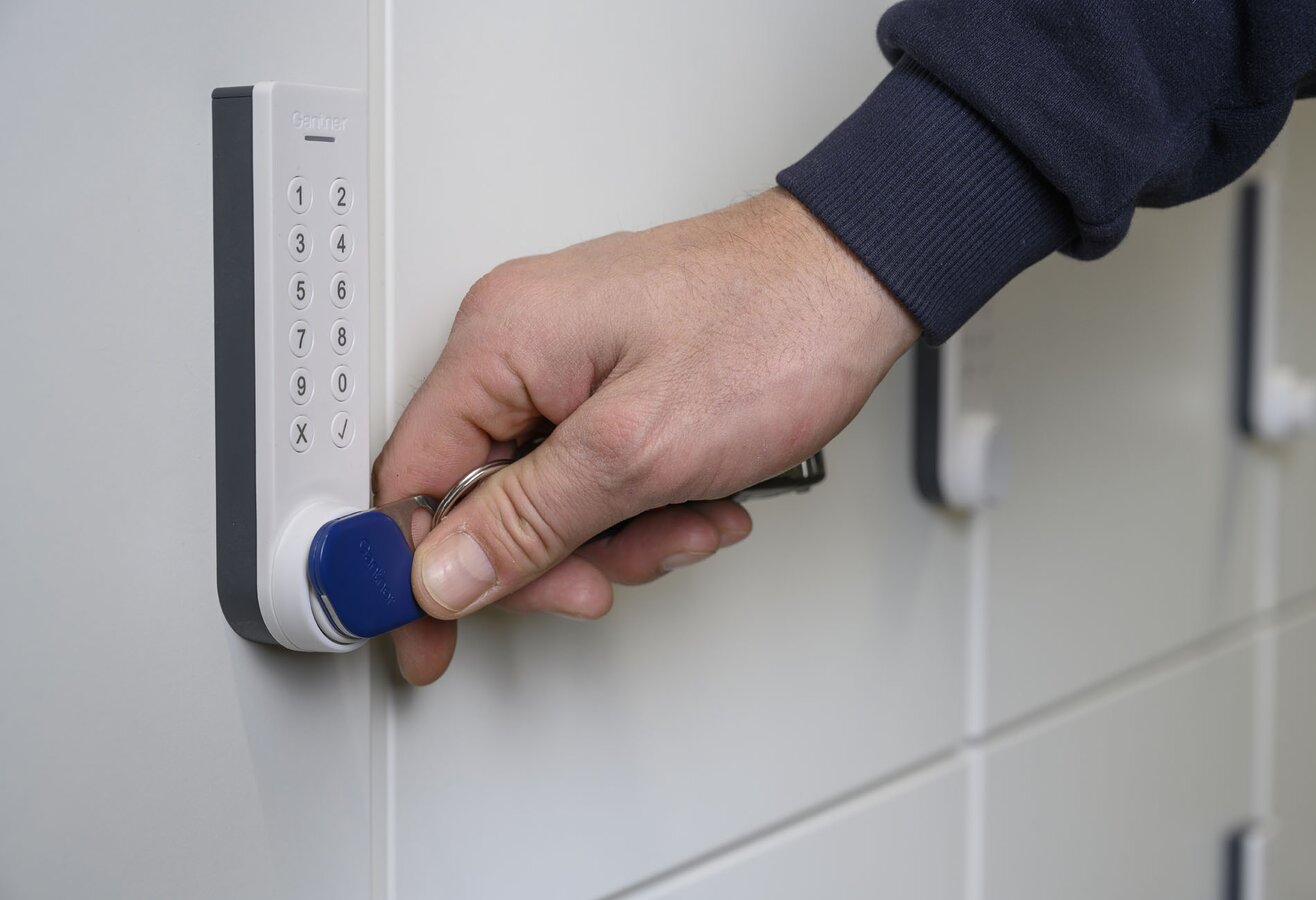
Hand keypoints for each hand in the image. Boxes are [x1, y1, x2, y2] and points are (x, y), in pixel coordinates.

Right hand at [373, 188, 919, 683]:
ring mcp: (566, 359)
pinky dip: (641, 502)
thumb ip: (528, 520)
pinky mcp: (609, 375)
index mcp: (500, 341)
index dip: (413, 570)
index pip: (411, 477)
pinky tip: (697, 498)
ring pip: (545, 493)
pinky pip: (591, 467)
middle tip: (606, 574)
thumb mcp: (640, 451)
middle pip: (479, 495)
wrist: (860, 279)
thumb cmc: (773, 327)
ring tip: (684, 519)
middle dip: (550, 553)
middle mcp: (520, 342)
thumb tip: (442, 575)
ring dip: (614, 533)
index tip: (430, 637)